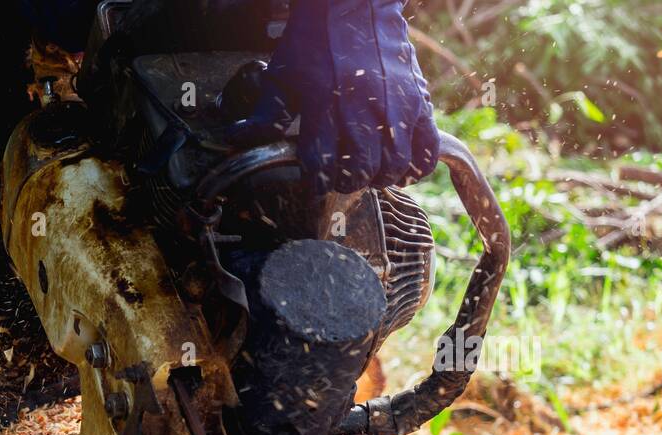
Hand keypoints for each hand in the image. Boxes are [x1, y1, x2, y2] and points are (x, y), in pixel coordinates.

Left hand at [237, 0, 439, 193]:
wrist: (356, 3)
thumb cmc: (315, 42)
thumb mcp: (282, 75)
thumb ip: (265, 114)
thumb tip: (235, 139)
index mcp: (324, 102)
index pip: (320, 160)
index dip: (316, 184)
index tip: (314, 188)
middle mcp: (362, 106)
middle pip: (361, 169)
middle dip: (349, 183)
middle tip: (342, 178)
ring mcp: (395, 104)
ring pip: (394, 164)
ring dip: (380, 179)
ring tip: (368, 172)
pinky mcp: (419, 101)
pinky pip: (426, 149)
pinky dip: (415, 168)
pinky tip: (400, 167)